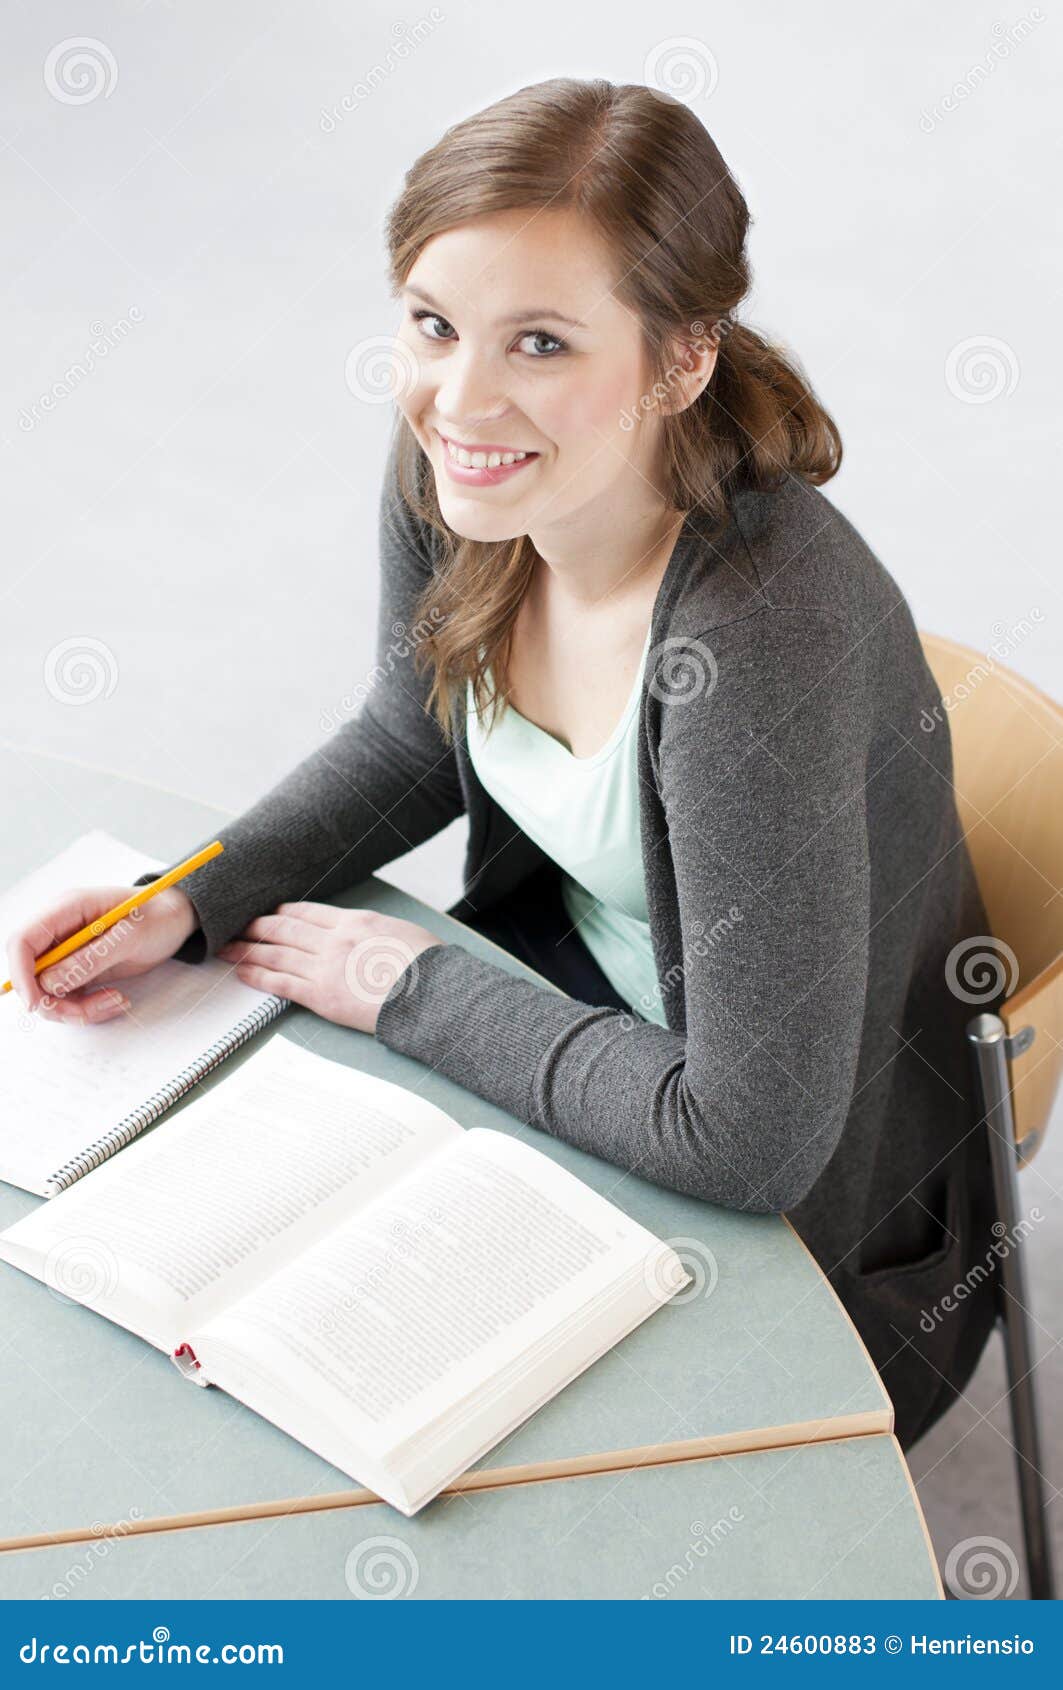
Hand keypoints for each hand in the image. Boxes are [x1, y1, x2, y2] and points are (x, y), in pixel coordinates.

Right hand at [4, 884, 198, 1023]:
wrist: (177, 919)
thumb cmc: (158, 916)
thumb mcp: (130, 937)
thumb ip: (89, 959)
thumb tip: (49, 983)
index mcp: (66, 909)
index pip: (22, 941)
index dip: (20, 973)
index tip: (36, 1002)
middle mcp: (61, 931)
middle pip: (31, 974)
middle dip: (55, 1000)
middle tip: (88, 1010)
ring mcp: (69, 952)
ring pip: (49, 993)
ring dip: (77, 1008)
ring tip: (115, 1001)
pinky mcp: (80, 970)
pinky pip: (69, 998)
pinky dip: (88, 1008)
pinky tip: (116, 1000)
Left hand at [216, 903, 441, 1033]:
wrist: (433, 992)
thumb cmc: (428, 966)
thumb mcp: (402, 933)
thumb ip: (376, 932)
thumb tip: (371, 937)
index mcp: (354, 921)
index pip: (306, 911)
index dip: (281, 911)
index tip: (267, 912)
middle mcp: (333, 939)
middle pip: (283, 928)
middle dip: (255, 926)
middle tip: (235, 926)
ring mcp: (324, 967)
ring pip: (274, 953)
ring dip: (246, 950)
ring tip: (226, 949)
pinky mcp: (320, 996)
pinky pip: (279, 983)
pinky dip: (257, 977)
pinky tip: (241, 973)